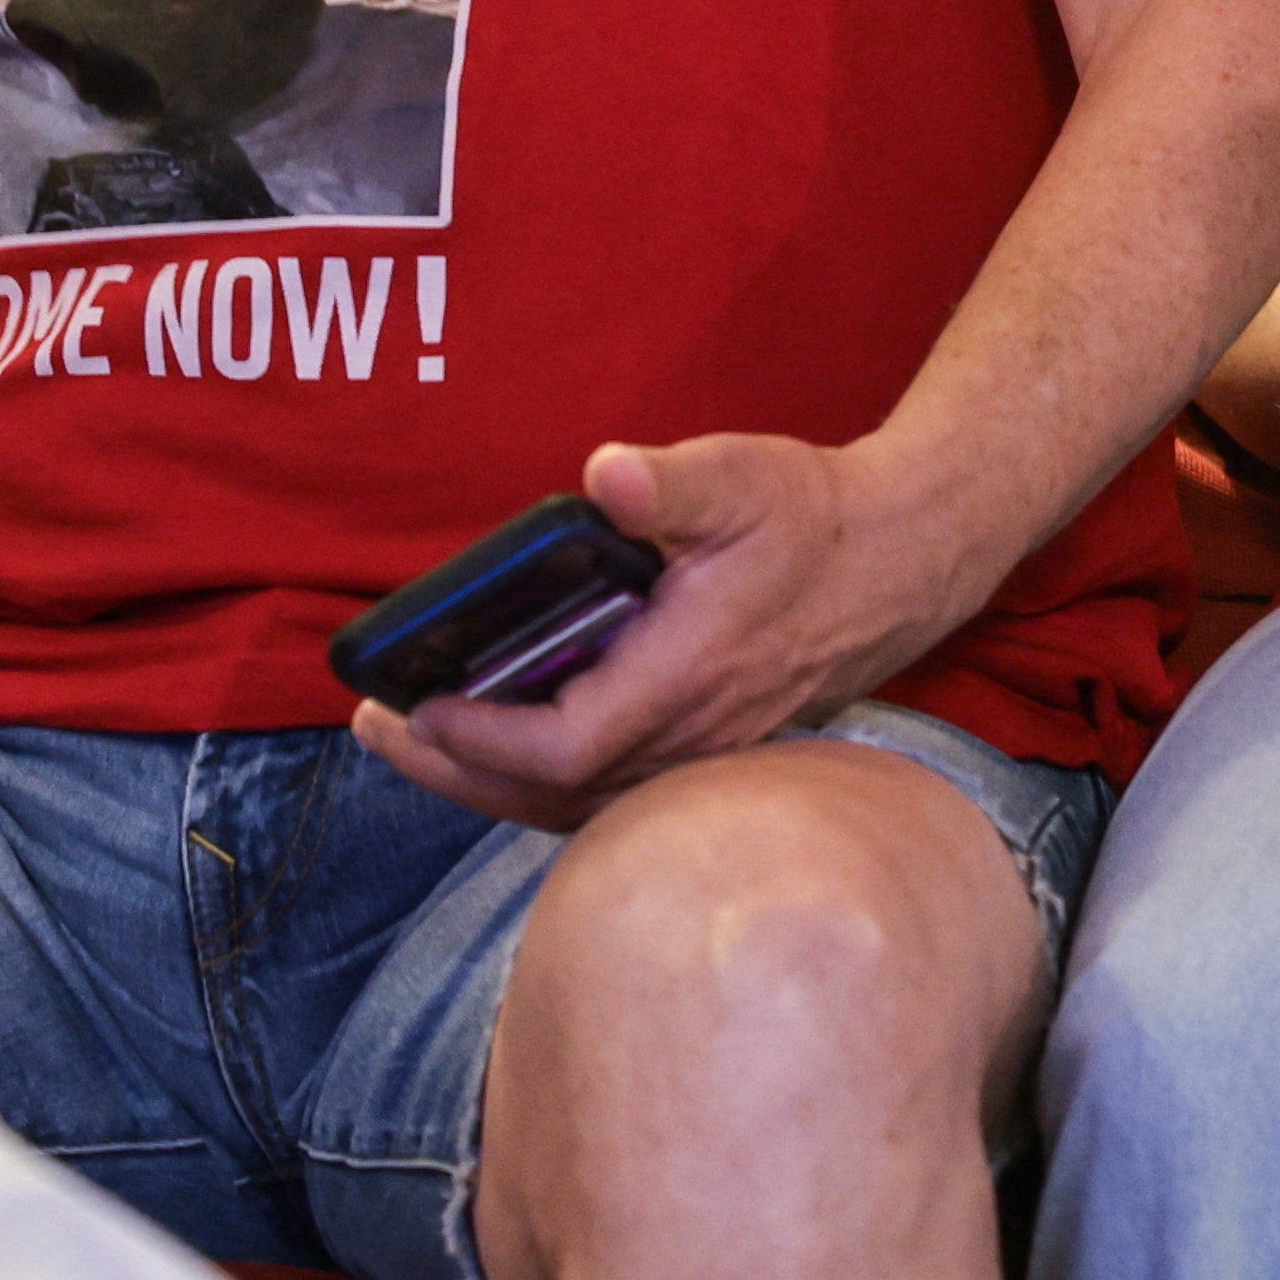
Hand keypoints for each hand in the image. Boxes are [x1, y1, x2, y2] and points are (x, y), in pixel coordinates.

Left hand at [358, 434, 993, 830]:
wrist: (899, 561)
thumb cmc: (814, 518)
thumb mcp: (744, 479)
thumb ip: (669, 484)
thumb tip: (603, 476)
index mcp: (686, 675)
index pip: (562, 744)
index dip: (481, 735)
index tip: (417, 701)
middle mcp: (690, 735)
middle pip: (550, 793)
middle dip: (454, 769)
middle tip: (380, 730)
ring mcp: (700, 754)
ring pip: (575, 804)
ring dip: (488, 781)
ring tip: (419, 743)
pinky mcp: (705, 753)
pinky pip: (604, 795)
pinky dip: (539, 785)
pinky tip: (501, 753)